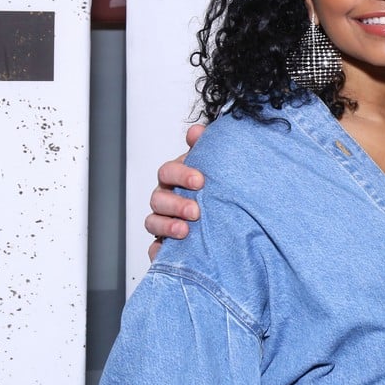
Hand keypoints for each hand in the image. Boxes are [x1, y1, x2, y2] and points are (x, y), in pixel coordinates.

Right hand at [144, 123, 206, 260]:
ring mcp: (164, 221)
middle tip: (195, 211)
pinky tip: (169, 252)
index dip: (181, 174)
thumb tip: (196, 131)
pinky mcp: (165, 245)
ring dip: (166, 226)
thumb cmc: (216, 189)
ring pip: (152, 222)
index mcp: (176, 179)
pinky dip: (158, 252)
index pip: (168, 172)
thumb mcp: (214, 166)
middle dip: (175, 204)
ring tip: (185, 231)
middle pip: (158, 198)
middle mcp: (167, 199)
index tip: (200, 181)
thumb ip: (206, 147)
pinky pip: (154, 249)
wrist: (232, 218)